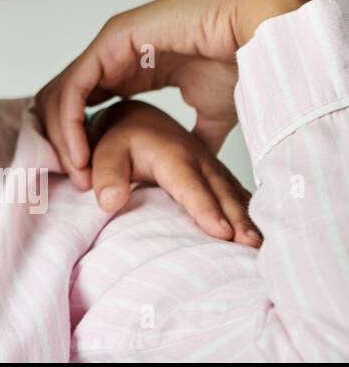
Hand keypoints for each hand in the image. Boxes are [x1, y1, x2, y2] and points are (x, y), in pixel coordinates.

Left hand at [37, 0, 313, 189]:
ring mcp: (108, 47)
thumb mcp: (210, 112)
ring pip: (63, 95)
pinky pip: (74, 86)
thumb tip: (196, 164)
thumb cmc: (238, 61)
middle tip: (77, 182)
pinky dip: (70, 121)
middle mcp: (111, 57)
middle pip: (66, 102)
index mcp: (128, 71)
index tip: (88, 181)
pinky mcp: (110, 41)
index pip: (84, 108)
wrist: (256, 31)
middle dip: (64, 143)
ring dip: (64, 137)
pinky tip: (79, 151)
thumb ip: (195, 137)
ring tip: (78, 173)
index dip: (80, 143)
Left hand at [86, 99, 261, 246]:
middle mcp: (200, 160)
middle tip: (251, 246)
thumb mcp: (105, 151)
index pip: (190, 186)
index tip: (221, 232)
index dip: (205, 208)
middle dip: (238, 219)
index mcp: (173, 156)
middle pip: (222, 193)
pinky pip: (238, 195)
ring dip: (250, 219)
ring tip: (261, 246)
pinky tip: (260, 234)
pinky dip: (251, 213)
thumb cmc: (120, 140)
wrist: (140, 120)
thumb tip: (109, 203)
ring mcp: (214, 168)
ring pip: (235, 195)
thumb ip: (106, 175)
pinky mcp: (219, 177)